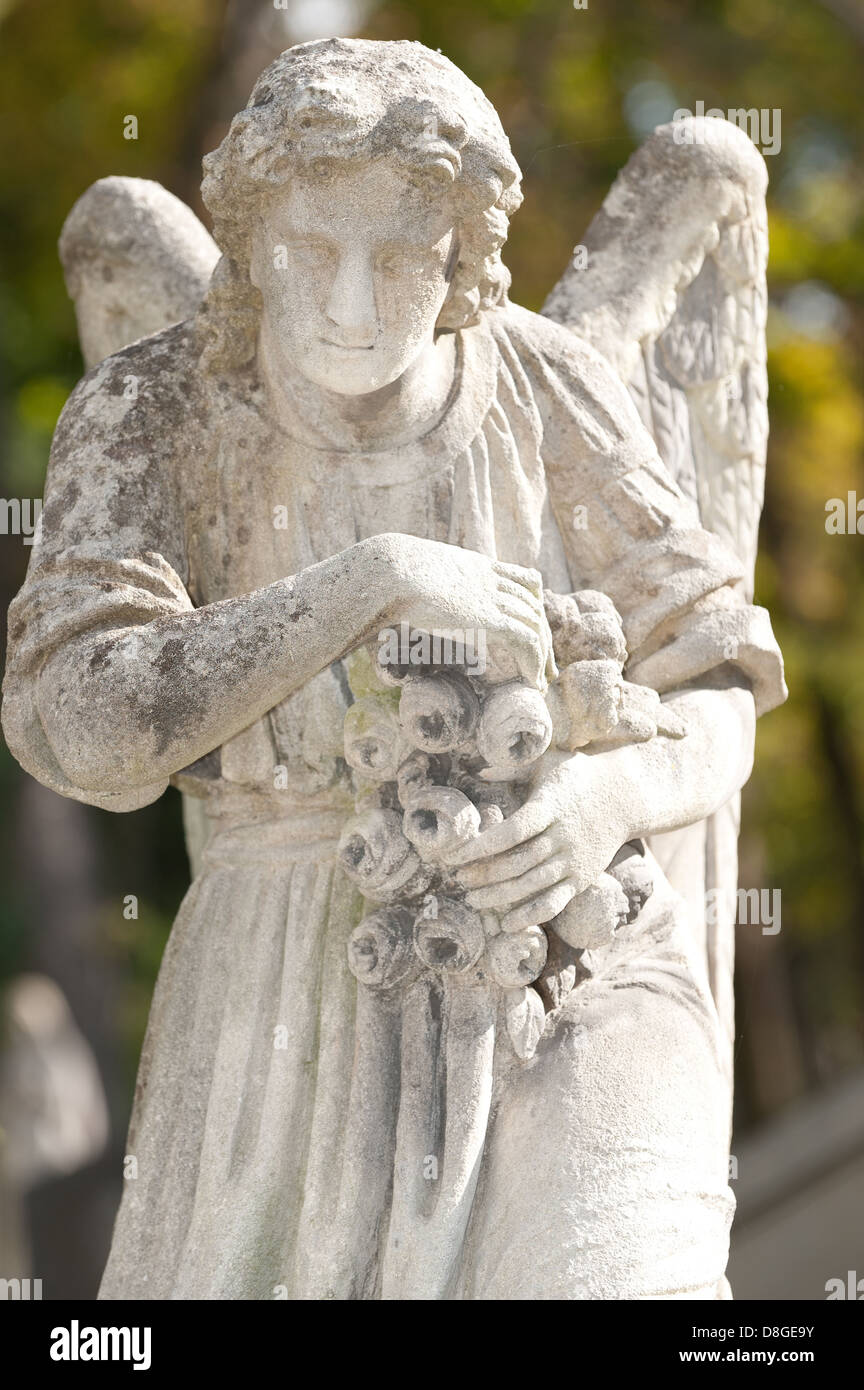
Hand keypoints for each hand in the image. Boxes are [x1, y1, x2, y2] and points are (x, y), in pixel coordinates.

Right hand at [380, 534, 554, 688]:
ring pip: (534, 625)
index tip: (537, 628)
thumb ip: (419, 586)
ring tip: (542, 680)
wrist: (389, 571)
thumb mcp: (411, 575)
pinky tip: (533, 682)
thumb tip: (398, 599)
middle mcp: (491, 579)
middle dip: (544, 636)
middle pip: (534, 606)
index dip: (534, 606)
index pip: (524, 579)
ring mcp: (491, 597)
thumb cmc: (386, 575)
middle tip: (548, 664)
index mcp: (476, 566)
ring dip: (543, 656)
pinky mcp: (488, 617)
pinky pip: (525, 641)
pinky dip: (534, 663)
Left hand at [442, 749, 630, 929]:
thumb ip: (513, 768)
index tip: (454, 856)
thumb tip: (479, 773)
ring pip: (531, 885)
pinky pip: (554, 902)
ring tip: (472, 900)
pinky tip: (507, 925)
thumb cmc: (577, 775)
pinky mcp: (582, 878)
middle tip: (458, 880)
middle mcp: (562, 836)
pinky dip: (530, 916)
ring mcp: (573, 860)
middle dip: (483, 874)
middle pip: (516, 862)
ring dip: (498, 896)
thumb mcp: (547, 762)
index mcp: (550, 807)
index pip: (510, 832)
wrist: (624, 796)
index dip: (480, 847)